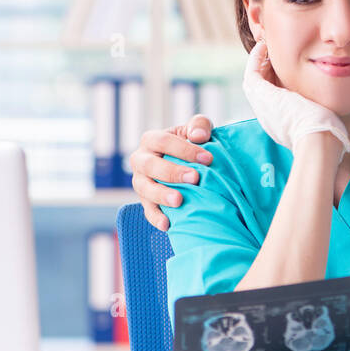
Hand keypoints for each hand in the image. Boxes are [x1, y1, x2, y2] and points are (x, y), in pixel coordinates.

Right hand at [129, 114, 214, 231]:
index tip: (208, 158)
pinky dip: (156, 218)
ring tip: (179, 200)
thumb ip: (199, 125)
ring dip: (162, 195)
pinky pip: (147, 210)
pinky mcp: (146, 201)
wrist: (187, 163)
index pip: (163, 141)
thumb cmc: (192, 143)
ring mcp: (141, 182)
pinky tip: (168, 225)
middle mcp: (141, 160)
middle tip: (195, 178)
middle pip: (150, 165)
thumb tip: (199, 136)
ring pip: (145, 189)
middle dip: (172, 172)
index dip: (184, 149)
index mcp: (151, 140)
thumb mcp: (197, 129)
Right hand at [242, 41, 349, 156]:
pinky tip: (263, 46)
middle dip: (266, 71)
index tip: (285, 70)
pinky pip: (251, 73)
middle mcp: (268, 118)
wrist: (318, 142)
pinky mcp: (262, 96)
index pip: (275, 101)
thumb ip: (325, 116)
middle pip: (261, 90)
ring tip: (266, 48)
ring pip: (254, 82)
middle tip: (273, 55)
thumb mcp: (325, 124)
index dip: (278, 83)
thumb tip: (339, 115)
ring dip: (259, 64)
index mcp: (282, 125)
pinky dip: (255, 59)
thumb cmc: (328, 136)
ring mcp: (262, 108)